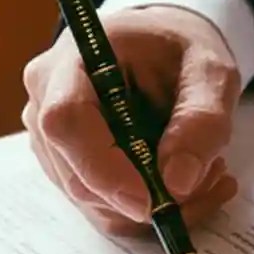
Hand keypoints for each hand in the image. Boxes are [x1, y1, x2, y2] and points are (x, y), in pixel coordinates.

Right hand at [21, 6, 240, 234]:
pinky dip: (148, 207)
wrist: (159, 46)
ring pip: (93, 202)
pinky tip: (185, 182)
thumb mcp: (209, 69)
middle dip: (146, 195)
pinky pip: (102, 207)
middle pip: (79, 177)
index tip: (154, 199)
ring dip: (154, 205)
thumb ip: (201, 119)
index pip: (66, 124)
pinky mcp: (66, 168)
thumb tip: (178, 183)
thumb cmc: (176, 48)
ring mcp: (50, 143)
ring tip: (205, 171)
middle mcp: (44, 105)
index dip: (106, 171)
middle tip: (209, 177)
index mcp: (69, 64)